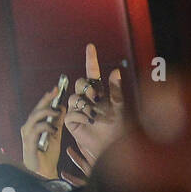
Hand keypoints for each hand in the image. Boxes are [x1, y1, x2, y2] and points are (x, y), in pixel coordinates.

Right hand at [21, 83, 67, 179]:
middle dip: (46, 99)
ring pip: (34, 117)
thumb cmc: (47, 156)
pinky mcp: (29, 143)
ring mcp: (27, 135)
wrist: (44, 173)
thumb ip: (56, 123)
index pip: (40, 109)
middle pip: (36, 110)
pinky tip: (53, 129)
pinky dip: (46, 127)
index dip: (47, 98)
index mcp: (33, 126)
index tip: (56, 89)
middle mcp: (27, 128)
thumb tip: (61, 108)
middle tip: (55, 91)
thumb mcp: (55, 136)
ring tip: (57, 113)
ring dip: (46, 112)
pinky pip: (36, 130)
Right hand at [63, 43, 124, 176]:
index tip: (90, 47)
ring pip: (74, 98)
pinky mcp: (72, 121)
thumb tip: (115, 71)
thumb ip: (115, 89)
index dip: (91, 59)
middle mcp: (87, 98)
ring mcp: (78, 109)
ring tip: (95, 115)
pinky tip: (89, 122)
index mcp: (99, 92)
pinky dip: (81, 116)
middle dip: (86, 88)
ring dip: (85, 105)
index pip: (93, 72)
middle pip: (80, 83)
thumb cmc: (117, 127)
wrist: (110, 145)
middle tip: (96, 97)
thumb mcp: (119, 106)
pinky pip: (71, 112)